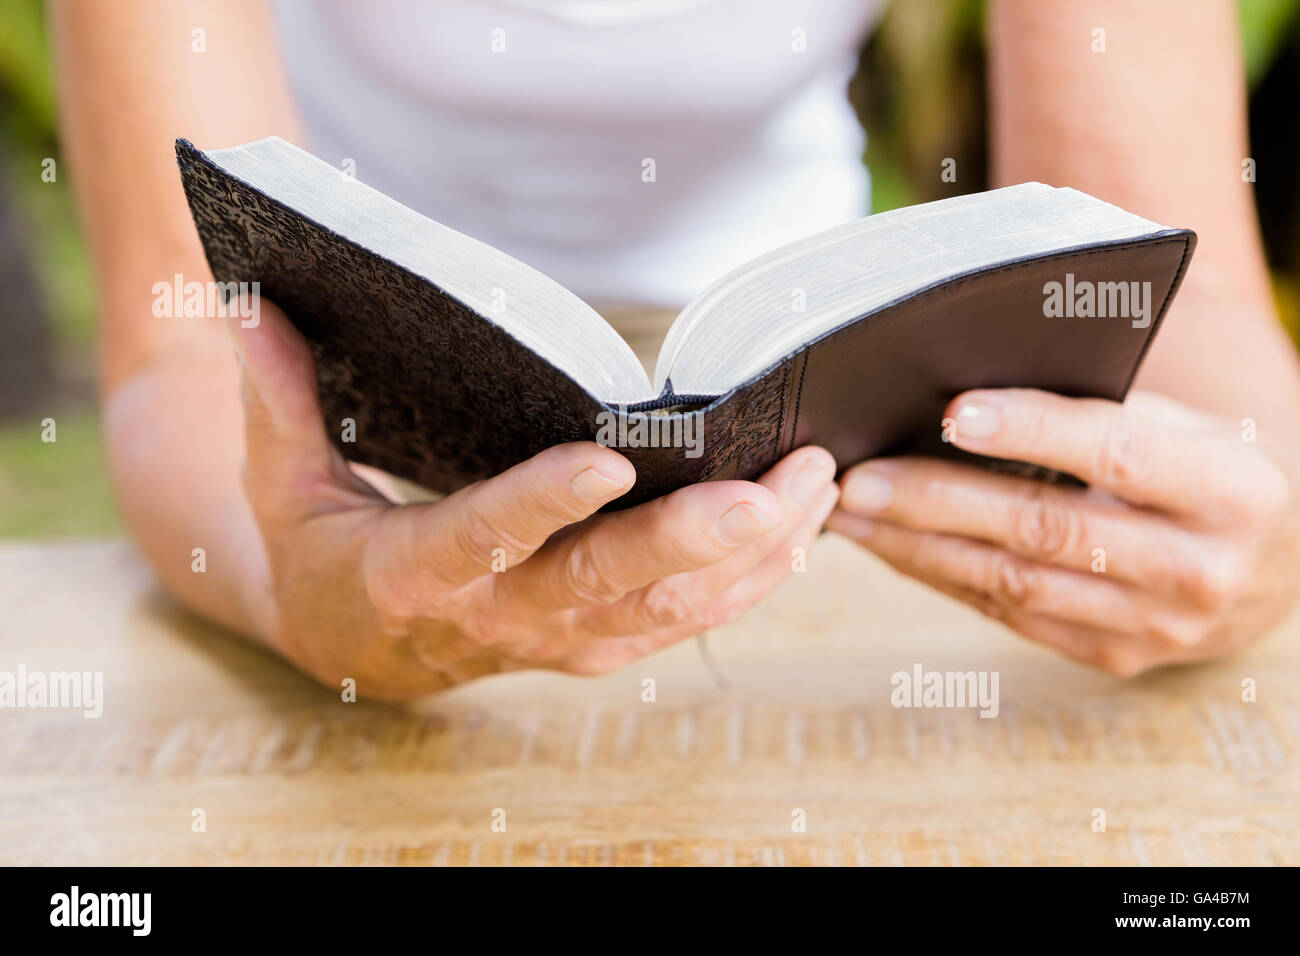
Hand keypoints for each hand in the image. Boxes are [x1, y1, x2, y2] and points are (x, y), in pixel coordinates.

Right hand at [227, 303, 838, 698]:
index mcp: (413, 574)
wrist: (350, 646)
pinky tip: (800, 532)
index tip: (611, 461)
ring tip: (816, 483)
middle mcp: (494, 618)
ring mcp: (553, 640)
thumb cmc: (316, 549)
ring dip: (750, 556)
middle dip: (695, 540)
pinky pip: (681, 625)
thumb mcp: (278, 479)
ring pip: (664, 612)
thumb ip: (278, 394)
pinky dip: (747, 584)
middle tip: (776, 484)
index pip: (482, 536)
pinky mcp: (591, 646)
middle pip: (604, 586)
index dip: (542, 506)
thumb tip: (245, 298)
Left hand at [828, 388, 1299, 675]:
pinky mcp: (1113, 657)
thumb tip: (966, 397)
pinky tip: (894, 547)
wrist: (1275, 569)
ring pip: (1014, 582)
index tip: (954, 412)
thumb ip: (1103, 411)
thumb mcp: (1190, 427)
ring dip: (919, 547)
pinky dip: (942, 577)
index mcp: (1231, 490)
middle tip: (859, 477)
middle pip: (1047, 528)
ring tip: (852, 514)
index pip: (1120, 452)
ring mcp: (1155, 626)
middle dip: (938, 502)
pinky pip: (1010, 615)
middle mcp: (1199, 568)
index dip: (1035, 430)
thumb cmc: (1212, 473)